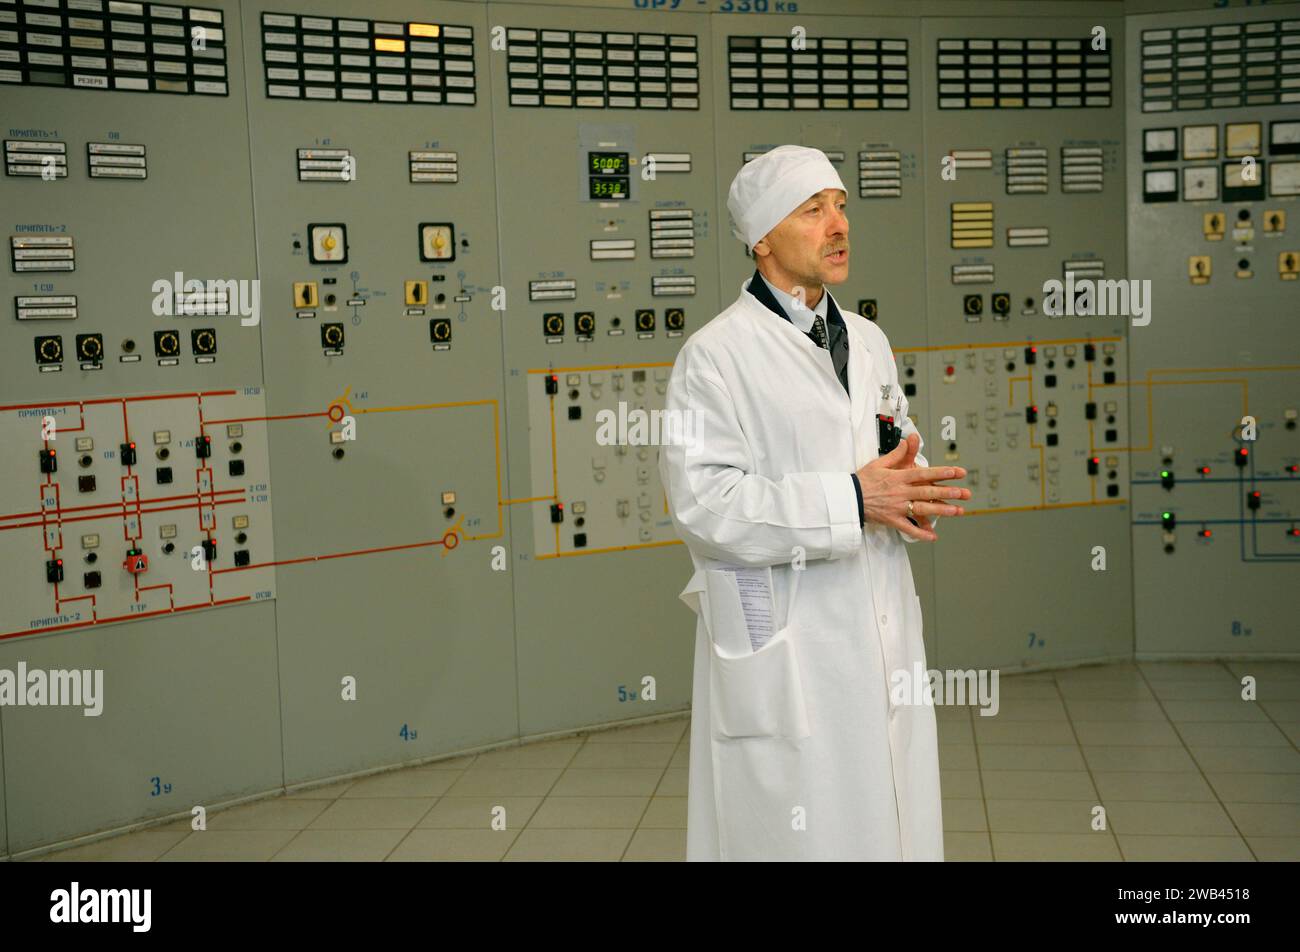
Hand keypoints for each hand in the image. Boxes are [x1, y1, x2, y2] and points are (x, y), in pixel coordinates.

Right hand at [855, 433, 970, 541]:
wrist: (848, 498)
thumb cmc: (863, 480)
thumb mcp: (879, 463)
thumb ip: (897, 454)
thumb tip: (909, 441)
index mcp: (898, 477)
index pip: (923, 474)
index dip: (940, 473)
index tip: (955, 472)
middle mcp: (900, 492)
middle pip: (926, 492)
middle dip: (946, 492)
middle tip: (963, 493)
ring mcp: (896, 507)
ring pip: (922, 509)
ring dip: (940, 511)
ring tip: (956, 511)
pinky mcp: (891, 519)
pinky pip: (908, 528)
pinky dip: (920, 533)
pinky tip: (933, 536)